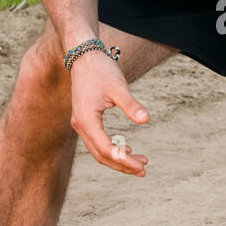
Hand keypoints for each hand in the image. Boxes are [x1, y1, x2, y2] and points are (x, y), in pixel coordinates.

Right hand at [69, 49, 149, 174]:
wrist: (83, 56)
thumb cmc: (101, 70)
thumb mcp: (118, 86)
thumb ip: (131, 104)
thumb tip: (145, 119)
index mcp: (87, 120)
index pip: (107, 149)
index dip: (125, 160)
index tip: (142, 165)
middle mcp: (80, 125)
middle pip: (101, 155)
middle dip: (122, 165)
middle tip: (143, 170)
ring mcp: (80, 123)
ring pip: (98, 151)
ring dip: (118, 159)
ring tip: (139, 163)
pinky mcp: (84, 119)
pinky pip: (97, 142)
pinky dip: (111, 149)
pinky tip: (127, 149)